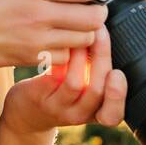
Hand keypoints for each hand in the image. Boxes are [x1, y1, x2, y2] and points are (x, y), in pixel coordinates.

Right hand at [0, 0, 119, 72]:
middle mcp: (37, 14)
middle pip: (93, 18)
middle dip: (101, 10)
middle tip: (96, 3)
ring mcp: (35, 40)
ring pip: (83, 39)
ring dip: (88, 30)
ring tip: (82, 22)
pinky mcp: (29, 58)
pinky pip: (65, 57)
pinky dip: (70, 49)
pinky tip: (62, 39)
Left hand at [0, 22, 127, 136]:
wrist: (27, 111)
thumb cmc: (63, 94)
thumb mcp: (85, 91)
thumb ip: (99, 72)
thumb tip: (107, 31)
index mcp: (96, 113)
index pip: (113, 115)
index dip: (118, 96)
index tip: (117, 73)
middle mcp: (79, 114)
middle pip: (96, 91)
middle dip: (101, 57)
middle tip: (100, 30)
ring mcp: (58, 108)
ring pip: (74, 83)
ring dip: (80, 55)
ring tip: (80, 30)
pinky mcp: (39, 97)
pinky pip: (52, 76)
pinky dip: (62, 56)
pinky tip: (62, 38)